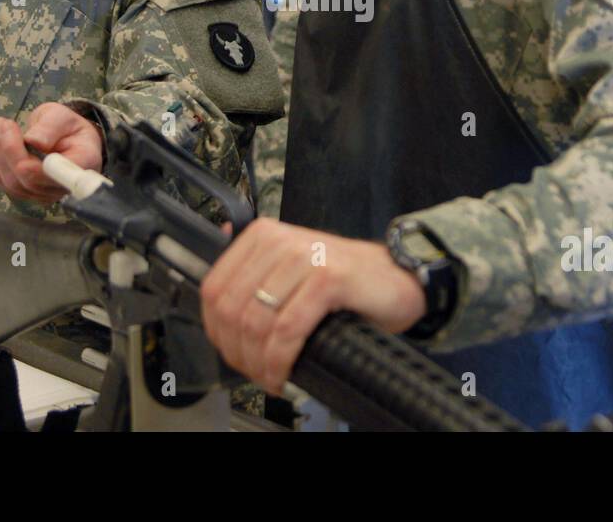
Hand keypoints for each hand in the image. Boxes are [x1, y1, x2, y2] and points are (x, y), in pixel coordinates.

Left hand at [0, 102, 103, 204]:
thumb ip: (51, 127)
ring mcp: (38, 193)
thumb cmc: (67, 126)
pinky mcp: (20, 190)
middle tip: (3, 121)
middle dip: (7, 149)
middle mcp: (59, 187)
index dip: (35, 170)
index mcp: (81, 166)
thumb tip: (34, 141)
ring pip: (7, 180)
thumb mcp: (63, 117)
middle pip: (25, 179)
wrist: (63, 136)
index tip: (23, 153)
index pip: (55, 176)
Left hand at [200, 219, 427, 394]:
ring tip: (271, 376)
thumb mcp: (293, 271)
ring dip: (259, 362)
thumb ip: (255, 278)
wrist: (399, 278)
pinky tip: (285, 372)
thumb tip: (214, 306)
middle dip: (238, 352)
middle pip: (231, 309)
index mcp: (263, 236)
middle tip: (253, 372)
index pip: (213, 289)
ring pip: (257, 322)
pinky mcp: (329, 278)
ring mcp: (305, 257)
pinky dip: (281, 360)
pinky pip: (288, 330)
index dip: (216, 331)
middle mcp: (280, 241)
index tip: (232, 353)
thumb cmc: (346, 281)